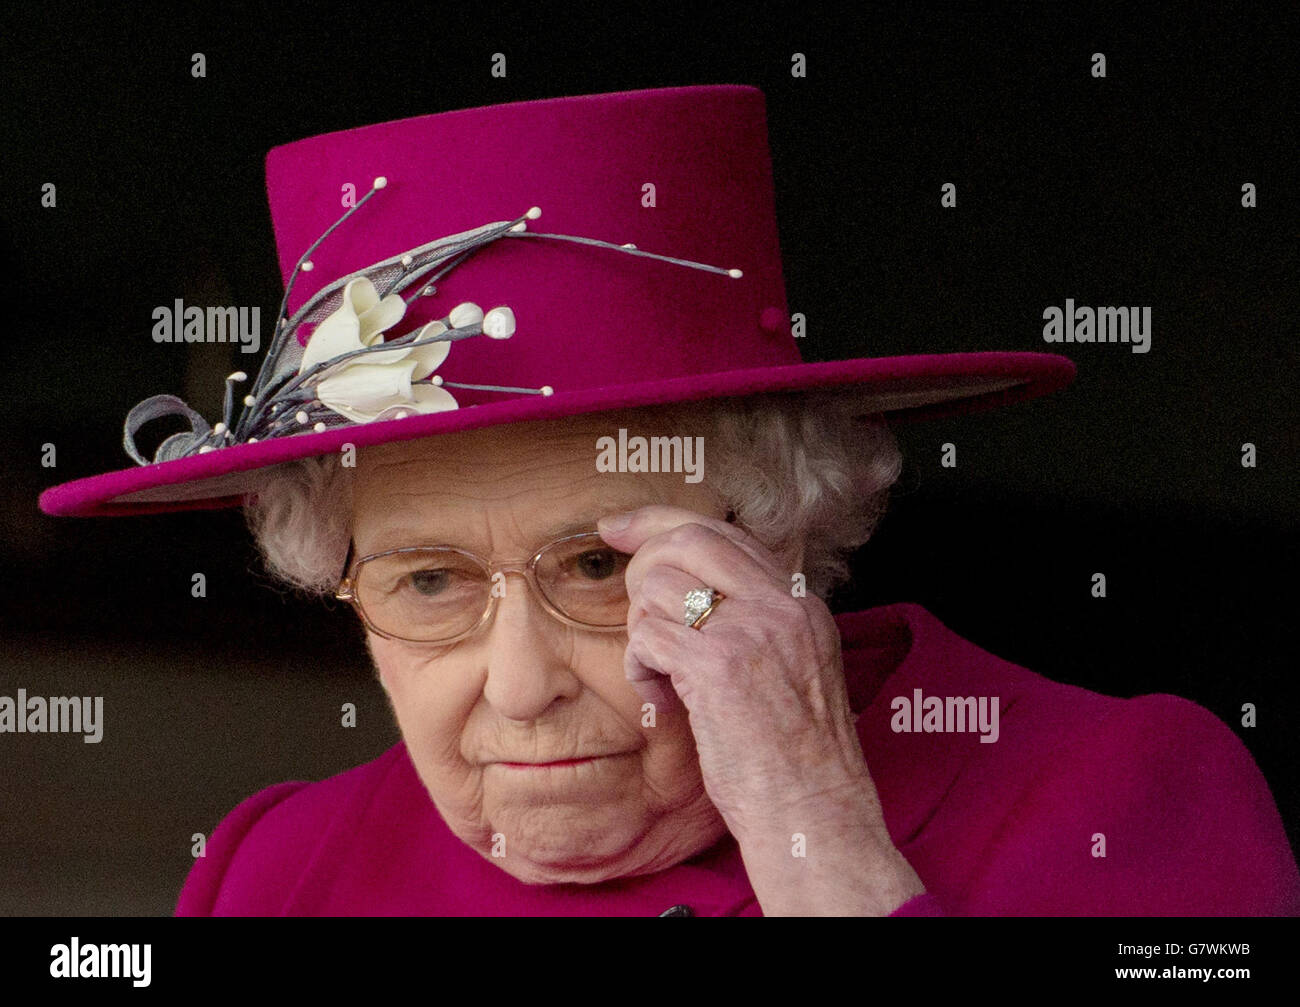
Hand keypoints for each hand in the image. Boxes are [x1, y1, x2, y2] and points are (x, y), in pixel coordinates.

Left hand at [597, 504, 924, 913]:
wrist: (815, 811)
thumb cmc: (795, 758)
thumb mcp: (794, 669)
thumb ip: (754, 624)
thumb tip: (684, 592)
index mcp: (800, 603)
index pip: (724, 532)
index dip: (661, 523)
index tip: (620, 529)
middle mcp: (781, 606)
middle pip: (688, 539)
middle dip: (641, 564)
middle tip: (632, 608)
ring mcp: (751, 631)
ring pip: (657, 587)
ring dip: (642, 631)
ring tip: (662, 675)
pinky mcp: (718, 667)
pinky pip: (647, 636)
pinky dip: (640, 667)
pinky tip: (661, 696)